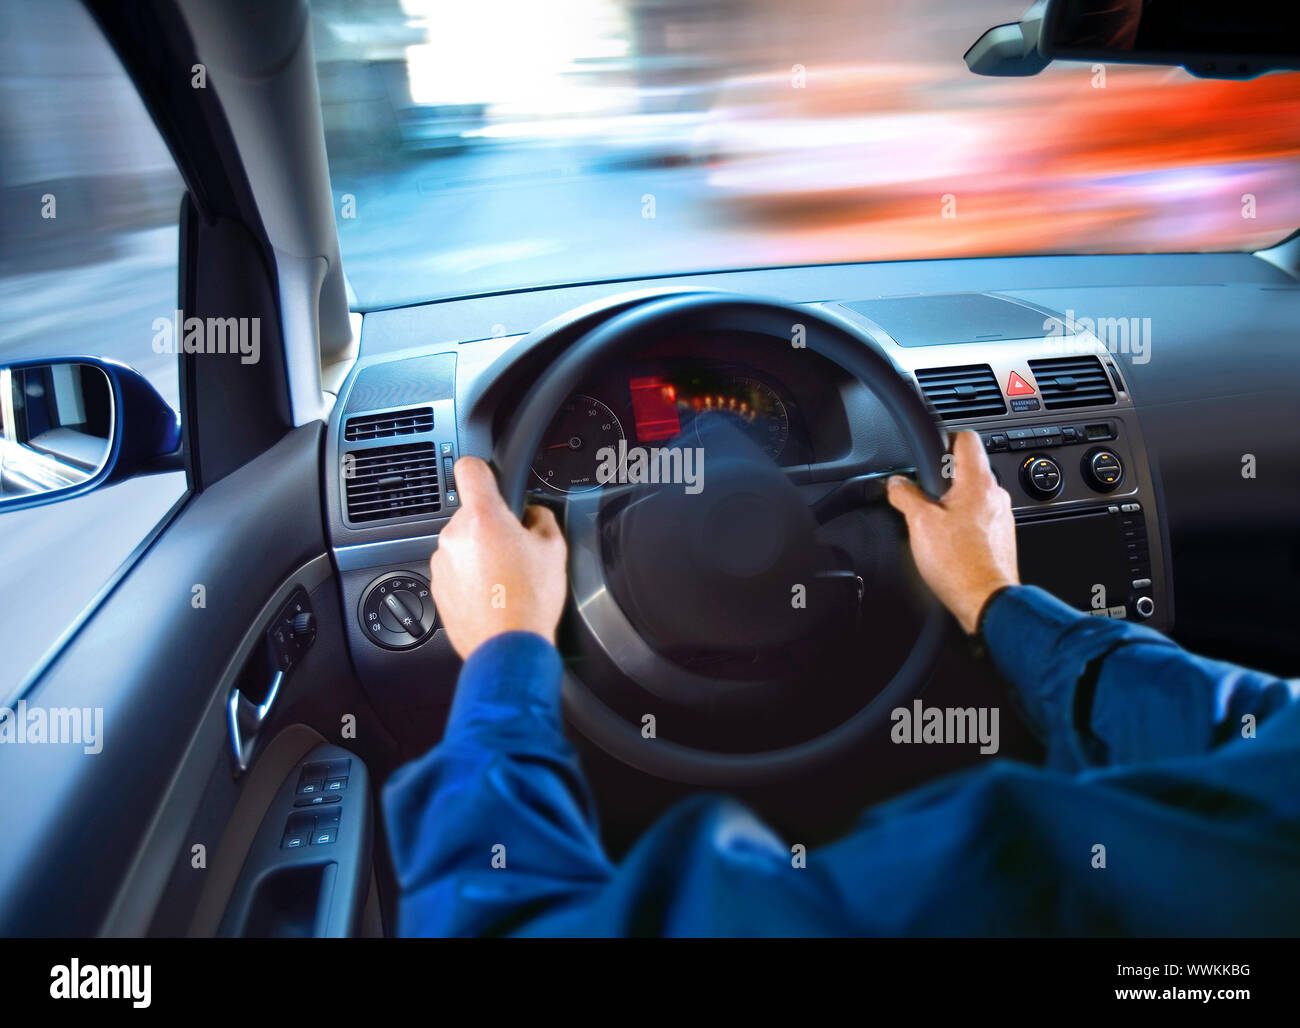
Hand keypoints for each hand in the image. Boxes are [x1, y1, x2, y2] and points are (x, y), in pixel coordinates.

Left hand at [429, 456, 567, 658]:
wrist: (508, 646)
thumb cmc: (529, 600)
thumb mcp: (554, 549)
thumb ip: (540, 518)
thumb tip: (532, 514)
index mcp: (483, 517)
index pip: (470, 468)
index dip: (483, 470)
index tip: (491, 481)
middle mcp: (455, 535)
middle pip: (471, 513)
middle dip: (491, 526)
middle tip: (515, 549)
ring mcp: (442, 562)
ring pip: (463, 543)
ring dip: (480, 553)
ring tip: (506, 578)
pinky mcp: (438, 587)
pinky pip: (456, 570)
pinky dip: (470, 577)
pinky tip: (493, 593)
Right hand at [885, 430, 1019, 633]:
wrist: (985, 600)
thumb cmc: (959, 564)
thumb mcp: (919, 523)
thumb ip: (904, 494)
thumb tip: (896, 484)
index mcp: (977, 482)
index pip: (966, 438)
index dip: (945, 439)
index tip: (931, 453)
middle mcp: (996, 495)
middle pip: (968, 468)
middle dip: (944, 479)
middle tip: (925, 497)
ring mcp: (1002, 516)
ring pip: (974, 495)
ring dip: (954, 503)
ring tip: (935, 524)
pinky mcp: (1002, 536)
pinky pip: (980, 518)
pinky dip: (964, 523)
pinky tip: (949, 542)